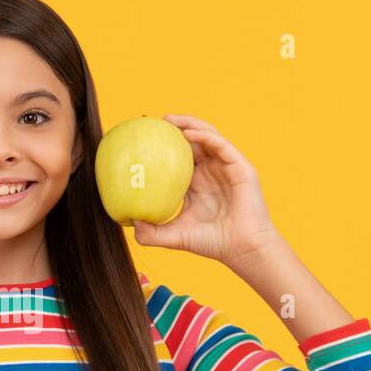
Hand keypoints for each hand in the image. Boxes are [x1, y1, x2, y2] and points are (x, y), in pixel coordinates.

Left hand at [132, 114, 279, 265]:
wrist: (241, 250)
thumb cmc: (212, 243)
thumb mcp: (174, 236)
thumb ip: (151, 233)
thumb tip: (128, 221)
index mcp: (197, 183)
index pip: (179, 157)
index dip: (165, 146)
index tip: (145, 139)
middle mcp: (212, 172)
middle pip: (193, 141)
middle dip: (175, 127)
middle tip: (155, 122)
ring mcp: (227, 168)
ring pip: (208, 136)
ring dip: (189, 124)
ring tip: (169, 120)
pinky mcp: (240, 168)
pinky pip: (221, 145)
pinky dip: (205, 136)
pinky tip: (188, 133)